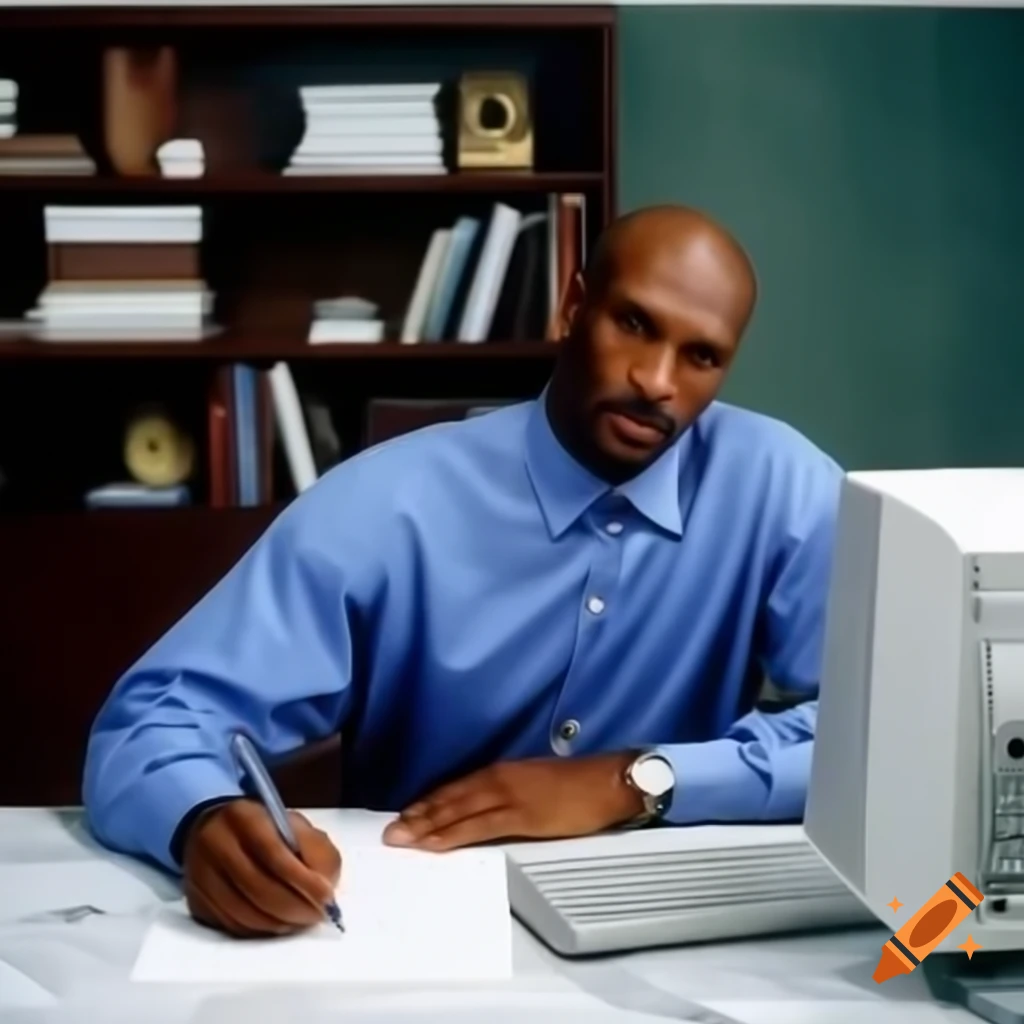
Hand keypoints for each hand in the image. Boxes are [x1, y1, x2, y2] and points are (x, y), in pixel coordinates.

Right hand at [182, 798, 341, 937]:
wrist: (214, 829)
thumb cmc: (264, 829)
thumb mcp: (293, 824)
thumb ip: (315, 848)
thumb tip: (326, 886)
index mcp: (243, 817)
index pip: (273, 853)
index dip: (302, 880)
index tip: (326, 897)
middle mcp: (215, 843)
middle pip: (257, 888)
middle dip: (294, 908)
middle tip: (317, 916)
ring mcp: (199, 874)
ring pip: (242, 913)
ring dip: (278, 924)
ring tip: (300, 921)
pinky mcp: (194, 900)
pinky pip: (230, 925)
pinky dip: (258, 930)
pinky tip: (276, 924)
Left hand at [382, 753, 643, 851]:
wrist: (606, 782)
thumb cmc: (577, 785)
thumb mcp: (535, 783)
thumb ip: (510, 792)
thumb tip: (487, 808)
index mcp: (502, 772)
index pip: (456, 787)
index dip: (429, 802)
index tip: (404, 815)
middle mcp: (498, 779)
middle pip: (449, 799)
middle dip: (417, 816)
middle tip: (390, 833)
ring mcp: (507, 797)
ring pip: (457, 812)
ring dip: (426, 826)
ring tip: (401, 838)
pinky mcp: (520, 816)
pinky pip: (478, 827)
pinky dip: (452, 834)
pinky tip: (435, 843)